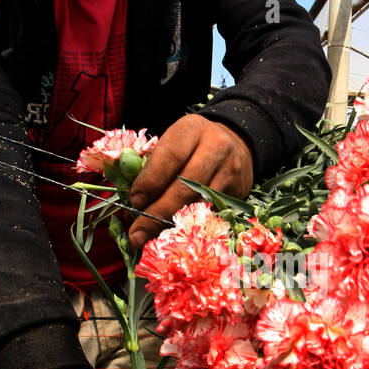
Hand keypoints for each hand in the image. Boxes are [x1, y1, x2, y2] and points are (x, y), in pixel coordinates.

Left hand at [126, 115, 253, 249]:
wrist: (236, 145)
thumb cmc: (192, 147)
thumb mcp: (172, 143)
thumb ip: (150, 166)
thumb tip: (130, 203)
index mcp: (191, 129)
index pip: (170, 156)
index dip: (151, 181)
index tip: (134, 201)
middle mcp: (215, 147)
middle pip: (185, 186)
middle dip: (158, 212)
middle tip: (137, 232)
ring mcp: (230, 171)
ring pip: (199, 205)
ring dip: (171, 226)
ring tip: (150, 239)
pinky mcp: (238, 192)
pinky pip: (211, 215)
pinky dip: (189, 228)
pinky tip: (173, 237)